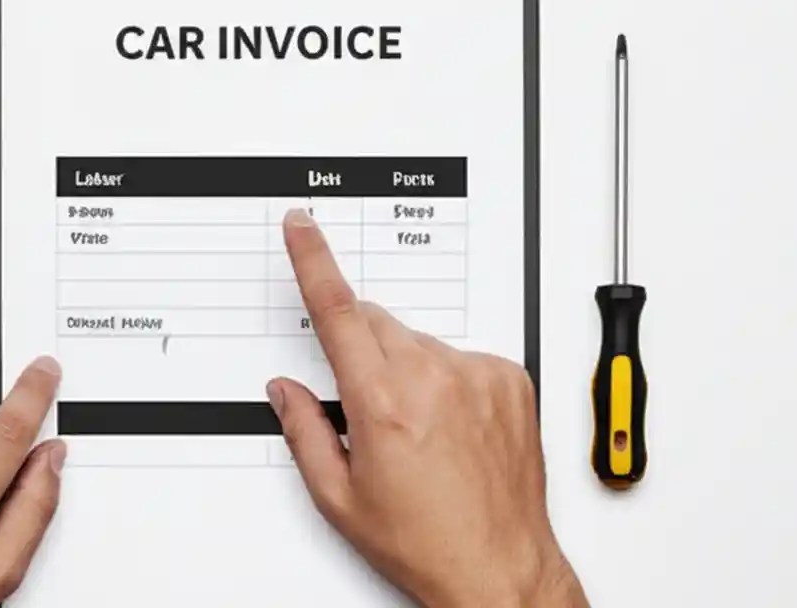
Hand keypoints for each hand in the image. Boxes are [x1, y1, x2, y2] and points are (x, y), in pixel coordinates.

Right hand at [268, 210, 587, 607]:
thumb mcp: (340, 497)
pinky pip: (462, 357)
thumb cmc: (425, 541)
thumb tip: (287, 391)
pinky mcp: (509, 379)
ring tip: (419, 430)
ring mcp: (477, 376)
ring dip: (406, 366)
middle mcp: (433, 379)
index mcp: (383, 403)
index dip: (313, 260)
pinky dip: (448, 378)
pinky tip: (450, 426)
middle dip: (359, 346)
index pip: (337, 310)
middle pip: (377, 323)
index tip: (302, 228)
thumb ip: (304, 431)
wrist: (498, 568)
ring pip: (419, 341)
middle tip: (368, 403)